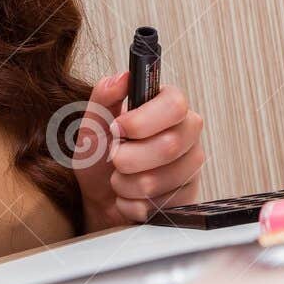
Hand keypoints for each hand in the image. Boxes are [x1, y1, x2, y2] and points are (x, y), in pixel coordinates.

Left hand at [72, 72, 205, 227]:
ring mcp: (190, 167)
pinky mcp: (187, 198)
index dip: (144, 120)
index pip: (175, 105)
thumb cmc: (99, 156)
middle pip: (170, 145)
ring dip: (125, 183)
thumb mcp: (93, 123)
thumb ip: (104, 97)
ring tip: (119, 179)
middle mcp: (187, 134)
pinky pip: (159, 206)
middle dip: (128, 157)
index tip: (118, 127)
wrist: (97, 199)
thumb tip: (122, 78)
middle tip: (113, 158)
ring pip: (161, 179)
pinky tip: (130, 197)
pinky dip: (132, 204)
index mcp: (168, 107)